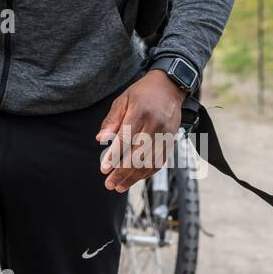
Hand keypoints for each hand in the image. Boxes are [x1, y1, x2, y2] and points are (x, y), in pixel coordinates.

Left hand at [95, 70, 183, 192]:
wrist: (169, 87)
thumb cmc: (142, 93)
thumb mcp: (122, 100)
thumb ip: (112, 120)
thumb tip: (101, 139)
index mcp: (140, 112)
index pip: (125, 139)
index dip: (114, 156)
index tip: (104, 169)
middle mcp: (155, 125)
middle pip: (138, 155)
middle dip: (122, 172)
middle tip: (109, 184)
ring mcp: (165, 134)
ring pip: (150, 162)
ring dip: (134, 177)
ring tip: (120, 186)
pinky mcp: (172, 140)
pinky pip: (160, 161)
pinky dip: (148, 173)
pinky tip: (136, 179)